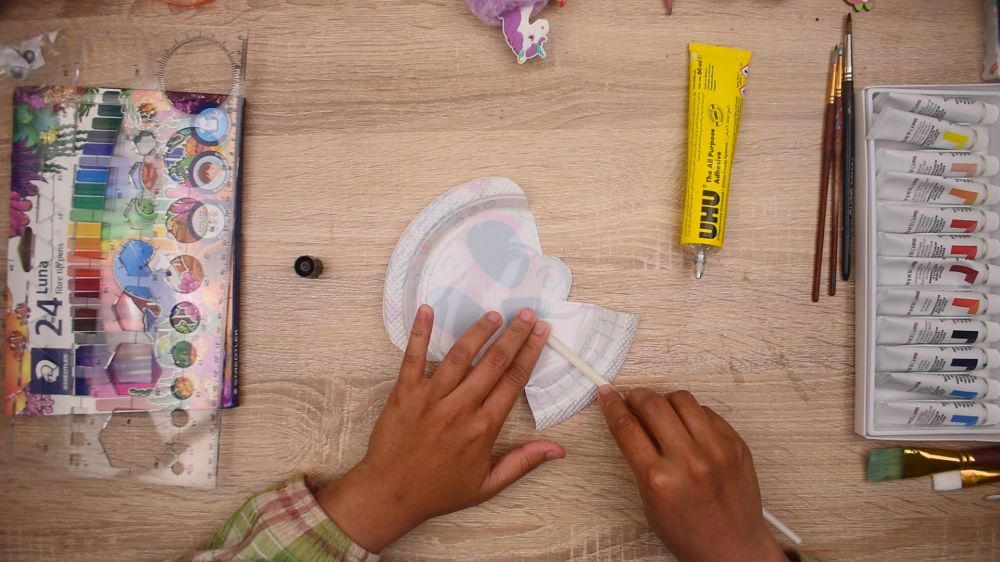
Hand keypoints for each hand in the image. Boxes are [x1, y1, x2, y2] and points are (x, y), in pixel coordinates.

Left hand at [316, 305, 563, 551]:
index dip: (530, 353)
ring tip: (494, 314)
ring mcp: (431, 398)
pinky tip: (427, 310)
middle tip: (527, 314)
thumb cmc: (439, 491)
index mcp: (483, 428)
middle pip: (494, 363)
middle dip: (514, 335)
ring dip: (479, 331)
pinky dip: (420, 332)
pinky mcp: (404, 393)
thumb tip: (558, 450)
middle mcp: (460, 408)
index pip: (514, 381)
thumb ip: (523, 462)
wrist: (390, 495)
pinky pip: (412, 357)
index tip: (542, 333)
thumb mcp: (487, 485)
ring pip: (460, 356)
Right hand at [597, 387, 785, 561]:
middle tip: (633, 400)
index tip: (607, 395)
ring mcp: (717, 450)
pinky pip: (707, 412)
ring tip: (662, 412)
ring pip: (682, 400)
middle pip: (653, 404)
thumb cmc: (689, 532)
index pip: (627, 428)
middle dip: (637, 397)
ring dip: (665, 401)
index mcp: (660, 480)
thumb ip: (639, 459)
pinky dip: (692, 414)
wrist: (733, 547)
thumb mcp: (650, 500)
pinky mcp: (736, 444)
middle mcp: (690, 461)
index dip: (612, 406)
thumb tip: (630, 420)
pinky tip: (687, 426)